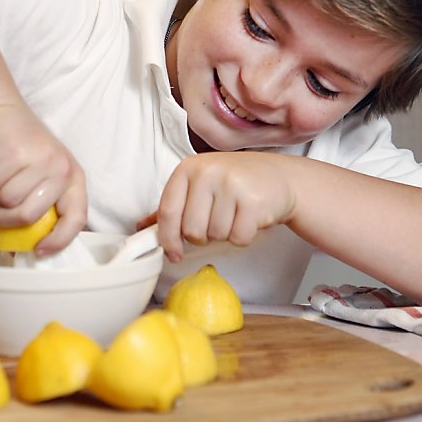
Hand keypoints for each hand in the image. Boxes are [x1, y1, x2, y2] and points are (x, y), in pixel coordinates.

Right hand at [0, 100, 86, 252]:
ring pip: (6, 203)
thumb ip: (43, 205)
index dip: (59, 240)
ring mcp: (37, 159)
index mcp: (73, 177)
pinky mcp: (11, 152)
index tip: (40, 250)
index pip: (76, 218)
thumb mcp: (43, 175)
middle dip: (6, 217)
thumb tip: (26, 249)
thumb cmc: (20, 148)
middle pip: (29, 216)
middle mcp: (60, 168)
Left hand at [156, 152, 296, 262]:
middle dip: (203, 236)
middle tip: (216, 222)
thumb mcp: (200, 185)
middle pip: (191, 230)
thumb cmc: (235, 183)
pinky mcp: (253, 201)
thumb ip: (173, 206)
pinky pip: (238, 238)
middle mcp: (208, 172)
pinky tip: (248, 219)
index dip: (168, 239)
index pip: (167, 212)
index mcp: (188, 168)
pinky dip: (243, 236)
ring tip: (234, 215)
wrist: (279, 176)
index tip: (173, 253)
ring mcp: (232, 185)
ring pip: (215, 236)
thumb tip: (142, 227)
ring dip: (224, 234)